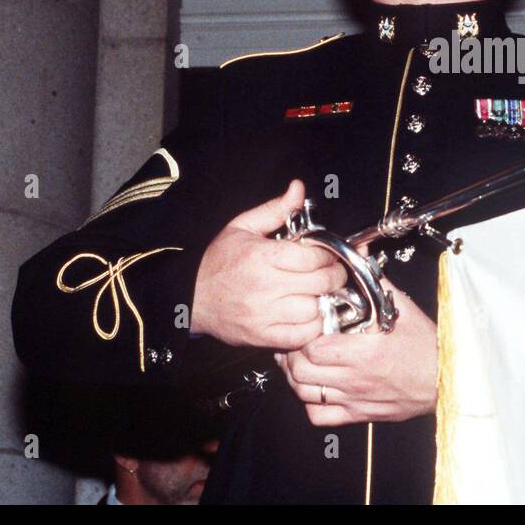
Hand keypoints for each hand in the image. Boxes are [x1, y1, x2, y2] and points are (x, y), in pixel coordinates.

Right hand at [190, 180, 348, 350]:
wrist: (190, 297)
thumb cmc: (218, 261)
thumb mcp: (243, 227)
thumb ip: (275, 209)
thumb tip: (298, 188)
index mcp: (263, 256)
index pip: (313, 256)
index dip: (328, 254)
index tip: (328, 254)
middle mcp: (266, 286)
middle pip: (321, 283)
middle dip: (334, 276)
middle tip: (332, 273)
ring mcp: (265, 314)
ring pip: (315, 310)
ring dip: (324, 302)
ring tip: (319, 294)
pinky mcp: (263, 336)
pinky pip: (302, 336)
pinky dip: (312, 327)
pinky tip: (308, 315)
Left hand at [276, 287, 437, 425]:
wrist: (446, 379)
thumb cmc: (427, 347)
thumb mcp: (404, 309)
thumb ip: (377, 283)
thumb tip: (362, 256)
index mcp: (364, 353)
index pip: (313, 348)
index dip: (302, 335)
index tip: (304, 324)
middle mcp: (355, 379)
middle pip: (301, 372)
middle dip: (291, 355)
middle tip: (293, 341)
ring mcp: (355, 399)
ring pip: (305, 394)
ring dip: (295, 377)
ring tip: (297, 362)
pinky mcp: (358, 414)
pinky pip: (320, 416)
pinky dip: (310, 404)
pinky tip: (315, 388)